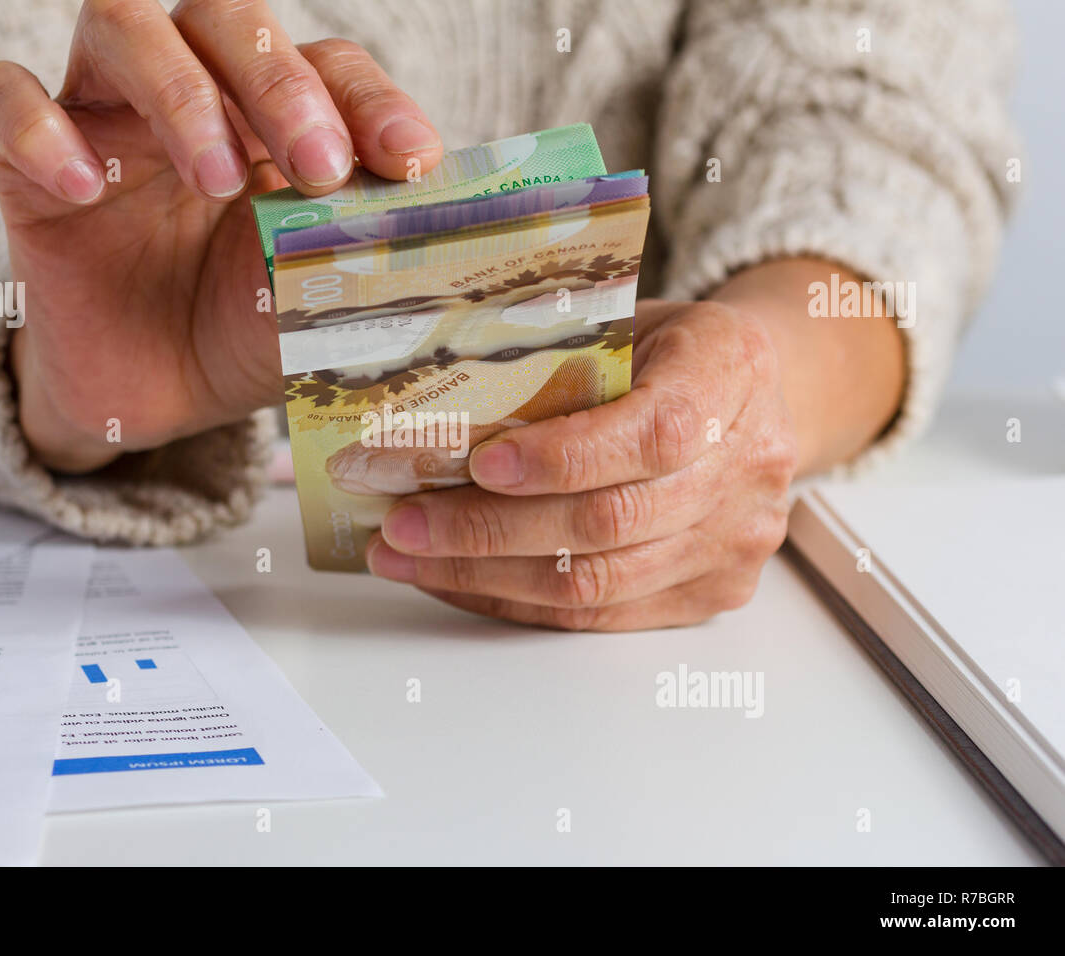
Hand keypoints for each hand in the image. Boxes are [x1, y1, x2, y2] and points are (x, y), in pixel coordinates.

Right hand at [0, 0, 441, 470]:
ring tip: (217, 179)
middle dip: (278, 80)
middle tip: (318, 165)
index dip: (369, 101)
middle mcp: (192, 96)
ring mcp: (105, 118)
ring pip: (119, 24)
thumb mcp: (314, 302)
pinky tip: (88, 190)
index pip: (326, 63)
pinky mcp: (24, 165)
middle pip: (222, 17)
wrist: (155, 398)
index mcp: (274, 118)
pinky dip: (41, 129)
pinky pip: (2, 98)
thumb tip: (429, 231)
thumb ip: (356, 258)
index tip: (410, 162)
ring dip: (177, 90)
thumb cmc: (243, 333)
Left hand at [364, 299, 799, 630]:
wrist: (761, 393)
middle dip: (487, 529)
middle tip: (403, 523)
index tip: (478, 464)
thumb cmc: (673, 350)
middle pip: (608, 522)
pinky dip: (518, 601)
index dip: (562, 458)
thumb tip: (440, 414)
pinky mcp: (712, 591)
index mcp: (729, 374)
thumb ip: (563, 361)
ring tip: (408, 558)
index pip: (651, 434)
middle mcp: (747, 466)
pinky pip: (601, 615)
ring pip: (595, 583)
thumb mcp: (630, 322)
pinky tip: (460, 580)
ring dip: (486, 575)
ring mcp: (735, 540)